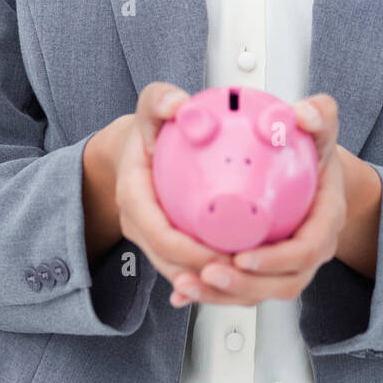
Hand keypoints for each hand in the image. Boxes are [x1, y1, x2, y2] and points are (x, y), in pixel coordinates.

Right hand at [92, 81, 235, 287]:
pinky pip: (186, 265)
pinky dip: (211, 273)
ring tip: (250, 276)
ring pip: (179, 272)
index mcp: (132, 196)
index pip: (159, 235)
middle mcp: (138, 223)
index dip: (190, 252)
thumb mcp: (151, 105)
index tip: (223, 254)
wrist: (134, 146)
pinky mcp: (164, 242)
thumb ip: (160, 100)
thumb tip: (178, 104)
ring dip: (210, 281)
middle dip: (206, 274)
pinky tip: (241, 273)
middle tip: (247, 270)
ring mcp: (149, 236)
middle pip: (170, 262)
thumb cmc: (147, 128)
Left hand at [169, 93, 347, 307]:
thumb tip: (302, 115)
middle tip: (206, 273)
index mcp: (325, 218)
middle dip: (243, 286)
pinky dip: (211, 294)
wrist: (307, 164)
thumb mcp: (318, 124)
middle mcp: (311, 247)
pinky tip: (182, 292)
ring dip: (221, 296)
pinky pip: (242, 288)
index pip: (305, 250)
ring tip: (187, 286)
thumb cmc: (310, 146)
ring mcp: (289, 264)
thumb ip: (317, 114)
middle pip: (282, 283)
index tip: (243, 257)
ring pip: (259, 292)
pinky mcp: (266, 269)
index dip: (275, 261)